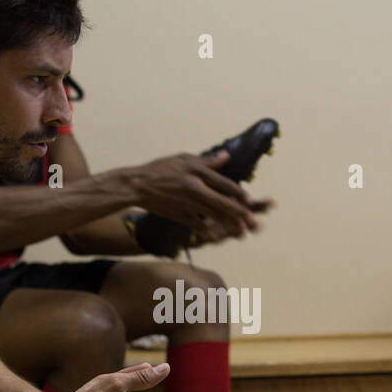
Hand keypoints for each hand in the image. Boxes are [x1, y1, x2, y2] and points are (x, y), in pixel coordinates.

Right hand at [128, 151, 261, 238]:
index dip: (238, 192)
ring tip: (243, 230)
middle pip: (221, 202)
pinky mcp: (179, 215)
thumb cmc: (160, 169)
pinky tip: (219, 235)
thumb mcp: (183, 159)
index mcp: (196, 172)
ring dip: (229, 224)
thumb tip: (226, 156)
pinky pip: (198, 225)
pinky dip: (209, 231)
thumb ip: (206, 161)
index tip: (250, 200)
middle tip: (254, 220)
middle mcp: (193, 188)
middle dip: (239, 212)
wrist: (138, 186)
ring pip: (212, 215)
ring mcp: (186, 203)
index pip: (222, 183)